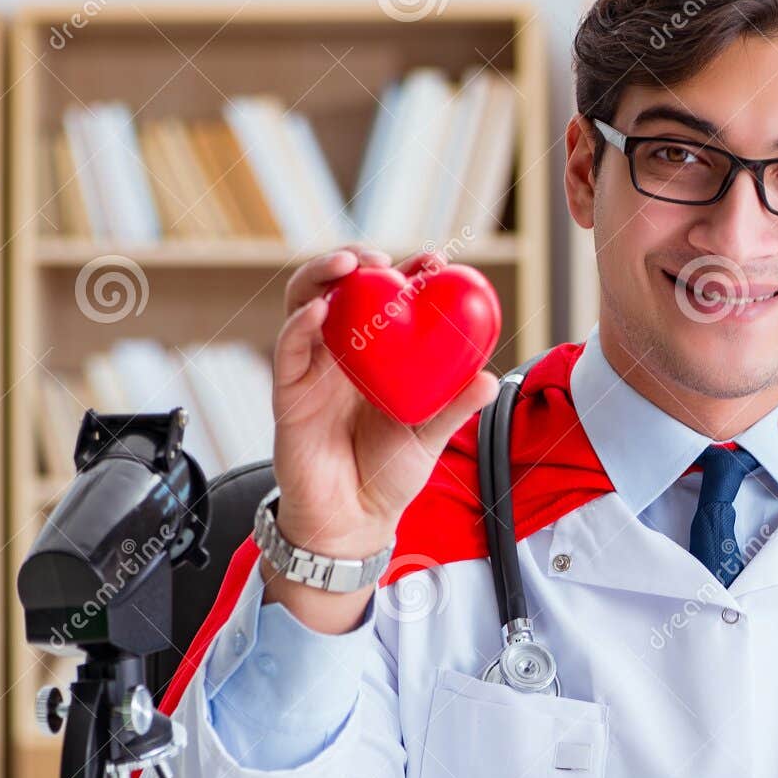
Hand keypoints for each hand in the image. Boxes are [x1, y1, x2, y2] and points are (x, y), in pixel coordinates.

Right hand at [270, 247, 497, 568]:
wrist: (351, 520)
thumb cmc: (388, 475)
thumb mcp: (429, 438)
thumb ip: (454, 409)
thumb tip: (489, 379)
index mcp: (377, 357)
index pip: (390, 302)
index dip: (408, 273)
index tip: (434, 258)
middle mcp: (342, 354)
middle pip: (341, 290)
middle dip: (356, 262)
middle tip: (379, 257)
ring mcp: (312, 369)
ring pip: (306, 305)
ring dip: (322, 277)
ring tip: (348, 265)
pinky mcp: (288, 391)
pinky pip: (288, 349)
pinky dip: (300, 324)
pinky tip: (320, 311)